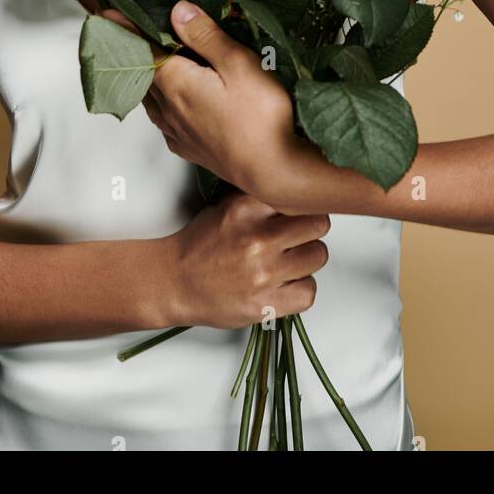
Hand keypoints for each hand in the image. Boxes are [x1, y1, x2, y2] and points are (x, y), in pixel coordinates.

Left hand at [97, 0, 310, 210]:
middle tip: (128, 31)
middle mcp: (168, 110)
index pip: (141, 50)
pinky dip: (160, 101)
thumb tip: (177, 11)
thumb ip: (206, 36)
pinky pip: (163, 119)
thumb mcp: (238, 64)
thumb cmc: (261, 116)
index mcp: (176, 84)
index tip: (105, 13)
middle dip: (133, 51)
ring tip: (148, 61)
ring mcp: (177, 132)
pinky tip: (171, 100)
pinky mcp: (190, 148)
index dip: (125, 29)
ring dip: (145, 77)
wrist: (276, 171)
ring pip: (150, 99)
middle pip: (141, 74)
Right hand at [166, 188, 330, 328]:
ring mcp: (263, 273)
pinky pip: (309, 292)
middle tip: (299, 235)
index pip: (301, 197)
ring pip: (318, 255)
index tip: (302, 210)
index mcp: (246, 209)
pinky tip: (286, 283)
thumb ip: (261, 196)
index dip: (305, 204)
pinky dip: (301, 288)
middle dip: (310, 229)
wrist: (175, 282)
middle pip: (318, 224)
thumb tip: (299, 189)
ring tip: (290, 261)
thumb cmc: (201, 245)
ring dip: (308, 259)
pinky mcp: (265, 304)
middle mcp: (256, 239)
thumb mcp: (226, 205)